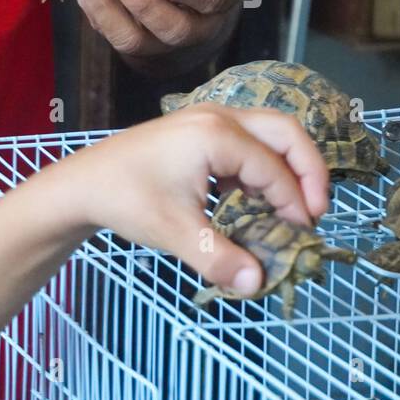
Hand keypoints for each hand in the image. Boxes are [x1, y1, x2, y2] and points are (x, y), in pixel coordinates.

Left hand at [48, 103, 328, 296]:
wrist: (82, 184)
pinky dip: (263, 171)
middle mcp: (220, 116)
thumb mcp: (173, 231)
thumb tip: (256, 283)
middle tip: (317, 211)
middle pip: (285, 132)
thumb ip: (217, 256)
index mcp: (216, 134)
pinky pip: (249, 145)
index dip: (293, 203)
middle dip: (308, 170)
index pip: (273, 168)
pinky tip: (255, 205)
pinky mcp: (203, 133)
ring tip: (291, 212)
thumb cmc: (126, 199)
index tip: (302, 236)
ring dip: (286, 170)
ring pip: (269, 136)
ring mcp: (211, 120)